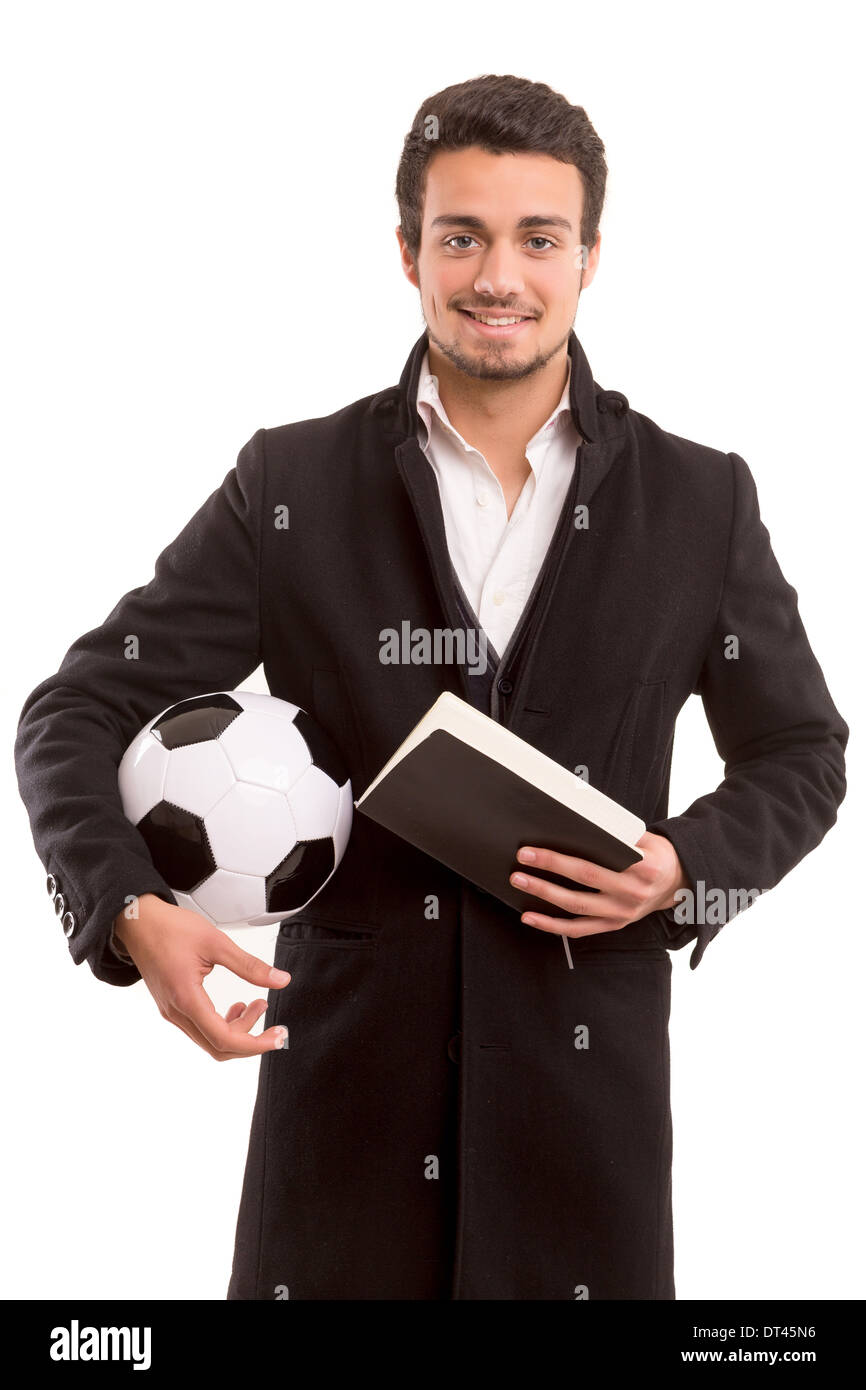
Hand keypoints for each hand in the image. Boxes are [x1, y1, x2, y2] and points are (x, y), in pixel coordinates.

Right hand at [114, 893, 290, 1059]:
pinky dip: (223, 1023)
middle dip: (251, 1041)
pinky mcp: (172, 1007)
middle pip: (218, 1047)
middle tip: (274, 1028)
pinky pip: (201, 1028)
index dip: (255, 1043)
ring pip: (210, 1040)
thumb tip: (280, 980)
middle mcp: (176, 1012)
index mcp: (186, 998)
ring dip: (238, 1030)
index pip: (224, 1038)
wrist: (138, 923)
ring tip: (257, 1005)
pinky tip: (237, 1006)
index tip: (277, 1037)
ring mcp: (172, 1012)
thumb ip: (249, 966)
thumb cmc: (169, 928)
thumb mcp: (216, 942)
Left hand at [509, 831, 687, 939]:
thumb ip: (619, 832)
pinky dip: (551, 925)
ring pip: (575, 908)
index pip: (593, 863)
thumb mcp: (647, 838)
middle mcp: (631, 893)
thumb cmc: (657, 855)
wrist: (678, 884)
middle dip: (546, 872)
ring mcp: (622, 913)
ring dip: (544, 896)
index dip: (560, 859)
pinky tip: (530, 917)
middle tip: (521, 861)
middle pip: (581, 883)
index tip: (534, 849)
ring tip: (519, 882)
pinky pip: (578, 929)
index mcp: (641, 868)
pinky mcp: (614, 925)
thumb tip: (581, 821)